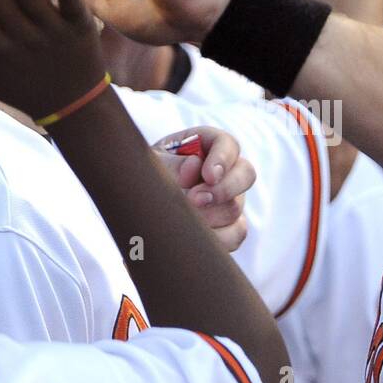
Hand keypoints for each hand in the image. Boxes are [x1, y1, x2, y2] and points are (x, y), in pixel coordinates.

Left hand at [152, 127, 254, 252]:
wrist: (136, 212)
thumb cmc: (144, 179)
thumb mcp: (150, 165)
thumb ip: (170, 164)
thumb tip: (193, 167)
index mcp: (204, 146)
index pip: (227, 144)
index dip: (223, 158)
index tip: (208, 175)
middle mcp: (223, 171)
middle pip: (246, 173)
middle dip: (223, 189)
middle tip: (195, 200)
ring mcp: (228, 200)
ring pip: (236, 207)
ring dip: (210, 216)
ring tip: (182, 219)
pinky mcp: (228, 227)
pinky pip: (235, 234)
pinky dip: (217, 238)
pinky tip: (193, 237)